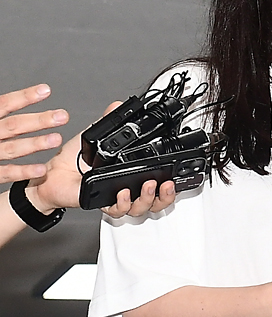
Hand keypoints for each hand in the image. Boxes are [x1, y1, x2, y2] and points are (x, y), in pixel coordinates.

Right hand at [0, 84, 68, 182]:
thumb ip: (1, 110)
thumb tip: (11, 99)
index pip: (4, 104)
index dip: (24, 97)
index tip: (45, 90)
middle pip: (14, 126)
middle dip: (39, 120)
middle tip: (62, 116)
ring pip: (13, 149)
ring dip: (35, 144)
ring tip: (56, 139)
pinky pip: (5, 173)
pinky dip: (23, 172)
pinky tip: (41, 169)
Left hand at [27, 102, 176, 218]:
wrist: (52, 174)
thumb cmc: (71, 160)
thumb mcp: (94, 137)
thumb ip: (108, 122)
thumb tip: (117, 105)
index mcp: (128, 174)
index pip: (156, 182)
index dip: (168, 184)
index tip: (174, 176)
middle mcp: (125, 189)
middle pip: (155, 201)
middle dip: (165, 196)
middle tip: (166, 184)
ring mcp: (115, 199)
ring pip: (140, 208)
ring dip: (148, 199)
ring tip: (148, 186)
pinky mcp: (102, 205)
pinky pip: (118, 210)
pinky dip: (122, 203)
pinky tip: (122, 193)